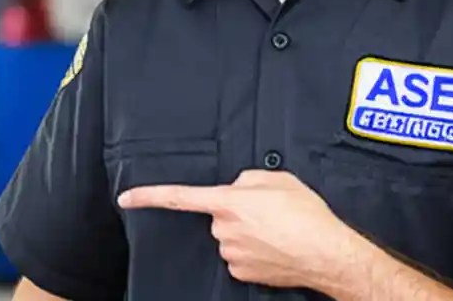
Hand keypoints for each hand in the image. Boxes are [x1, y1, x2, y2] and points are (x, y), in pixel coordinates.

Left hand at [116, 169, 356, 290]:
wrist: (326, 253)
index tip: (126, 198)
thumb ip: (248, 179)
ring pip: (230, 236)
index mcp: (229, 202)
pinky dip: (254, 251)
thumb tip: (237, 190)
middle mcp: (224, 229)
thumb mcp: (278, 179)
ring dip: (248, 231)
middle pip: (219, 215)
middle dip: (236, 212)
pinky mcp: (242, 272)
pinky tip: (275, 246)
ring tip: (278, 229)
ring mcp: (232, 254)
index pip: (179, 198)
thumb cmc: (307, 215)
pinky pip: (240, 256)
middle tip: (268, 211)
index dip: (149, 196)